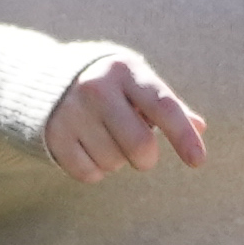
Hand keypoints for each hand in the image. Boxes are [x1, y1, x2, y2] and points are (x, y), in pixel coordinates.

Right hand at [39, 48, 209, 181]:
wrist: (43, 79)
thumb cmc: (108, 84)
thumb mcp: (137, 83)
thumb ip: (167, 105)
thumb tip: (200, 127)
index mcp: (125, 70)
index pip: (163, 106)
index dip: (183, 135)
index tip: (198, 161)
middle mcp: (97, 88)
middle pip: (139, 145)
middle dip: (146, 158)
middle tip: (141, 154)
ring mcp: (72, 111)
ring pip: (114, 162)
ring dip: (118, 161)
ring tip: (107, 139)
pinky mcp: (53, 135)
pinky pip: (89, 174)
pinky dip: (96, 171)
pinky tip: (88, 149)